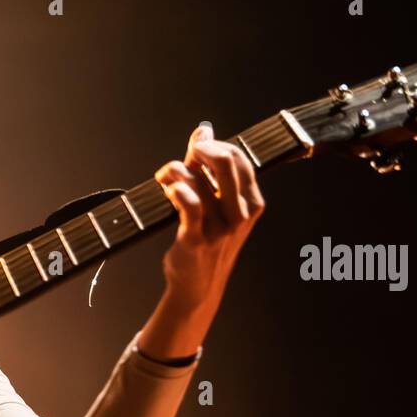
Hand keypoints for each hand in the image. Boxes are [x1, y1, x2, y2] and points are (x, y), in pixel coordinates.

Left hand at [154, 122, 265, 315]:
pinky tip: (167, 189)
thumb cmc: (207, 240)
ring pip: (198, 181)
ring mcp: (220, 229)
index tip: (195, 148)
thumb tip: (204, 129)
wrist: (197, 287)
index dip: (214, 145)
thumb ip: (209, 167)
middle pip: (226, 161)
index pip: (239, 158)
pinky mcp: (196, 240)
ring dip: (174, 170)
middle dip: (200, 149)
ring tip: (164, 177)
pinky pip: (189, 203)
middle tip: (183, 157)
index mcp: (252, 203)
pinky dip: (176, 188)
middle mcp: (240, 214)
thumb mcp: (217, 204)